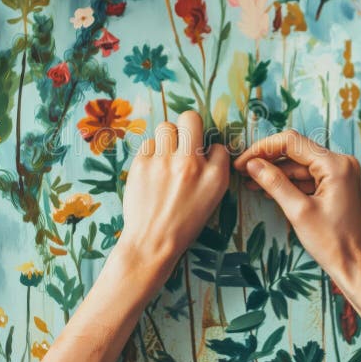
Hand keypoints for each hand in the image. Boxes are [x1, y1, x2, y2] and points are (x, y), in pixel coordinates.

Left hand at [117, 111, 229, 286]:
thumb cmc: (183, 224)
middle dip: (188, 126)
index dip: (210, 152)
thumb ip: (213, 172)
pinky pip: (148, 144)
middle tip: (183, 140)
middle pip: (190, 118)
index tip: (202, 161)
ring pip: (166, 126)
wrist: (153, 242)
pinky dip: (151, 154)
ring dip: (167, 138)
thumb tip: (206, 148)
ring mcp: (164, 162)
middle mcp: (191, 164)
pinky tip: (152, 170)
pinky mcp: (142, 164)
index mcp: (215, 177)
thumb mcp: (211, 200)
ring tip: (165, 156)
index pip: (218, 145)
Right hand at [234, 129, 360, 293]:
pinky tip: (268, 189)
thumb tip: (252, 164)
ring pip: (299, 164)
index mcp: (336, 165)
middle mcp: (340, 163)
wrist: (354, 265)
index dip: (263, 149)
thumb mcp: (298, 211)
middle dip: (267, 160)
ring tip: (250, 182)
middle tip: (242, 170)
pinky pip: (307, 176)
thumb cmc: (331, 242)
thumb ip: (274, 183)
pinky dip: (288, 181)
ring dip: (276, 172)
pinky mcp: (336, 184)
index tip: (242, 162)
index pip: (292, 142)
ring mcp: (339, 173)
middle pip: (295, 150)